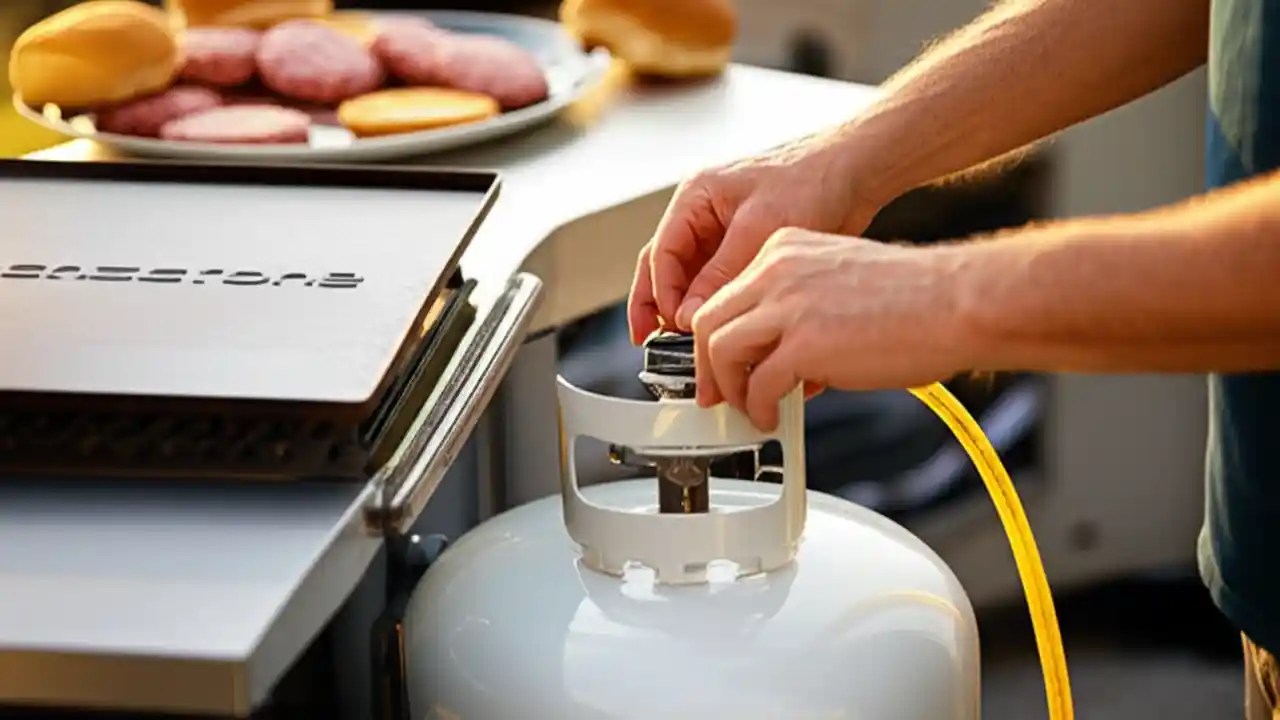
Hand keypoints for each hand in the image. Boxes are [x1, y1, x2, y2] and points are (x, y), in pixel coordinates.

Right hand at [627, 131, 884, 343]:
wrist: (855, 172)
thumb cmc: (810, 179)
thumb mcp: (760, 227)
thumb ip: (721, 273)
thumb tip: (690, 313)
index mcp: (696, 198)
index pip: (660, 253)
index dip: (660, 293)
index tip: (674, 325)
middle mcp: (703, 217)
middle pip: (664, 268)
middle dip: (655, 307)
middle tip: (651, 343)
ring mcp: (723, 236)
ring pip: (689, 281)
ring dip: (686, 312)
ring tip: (688, 346)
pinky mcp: (746, 253)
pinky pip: (720, 286)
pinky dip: (718, 309)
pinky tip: (722, 332)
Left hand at [690, 228, 973, 430]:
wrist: (957, 301)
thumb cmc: (916, 297)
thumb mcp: (837, 282)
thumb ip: (799, 306)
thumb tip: (777, 351)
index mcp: (785, 248)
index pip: (725, 293)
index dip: (717, 337)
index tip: (721, 364)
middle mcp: (778, 269)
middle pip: (708, 320)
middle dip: (707, 366)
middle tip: (717, 394)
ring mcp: (788, 304)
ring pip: (719, 349)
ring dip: (729, 388)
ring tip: (749, 408)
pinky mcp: (805, 342)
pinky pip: (758, 383)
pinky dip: (759, 407)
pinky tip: (773, 416)